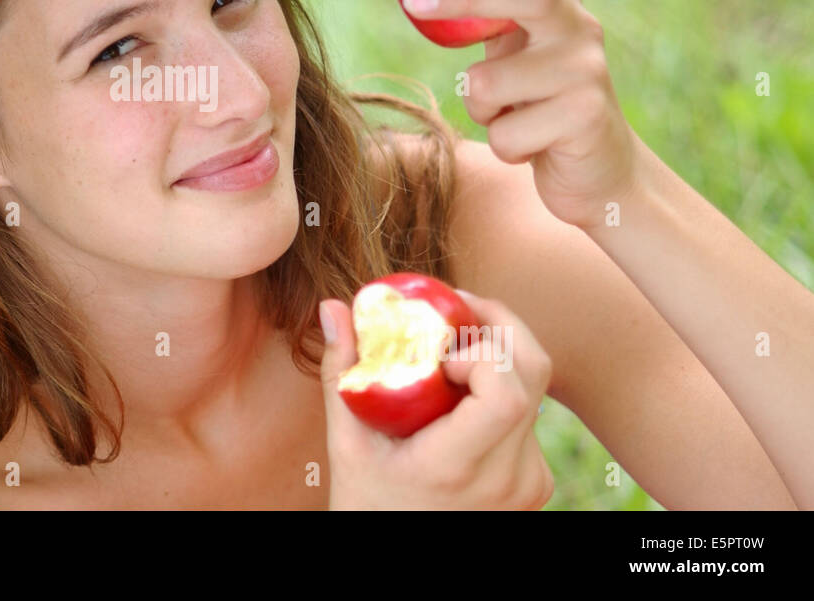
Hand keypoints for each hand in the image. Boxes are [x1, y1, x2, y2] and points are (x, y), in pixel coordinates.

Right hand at [318, 290, 554, 509]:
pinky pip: (533, 414)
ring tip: (456, 349)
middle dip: (500, 326)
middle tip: (460, 310)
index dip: (484, 353)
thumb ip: (341, 372)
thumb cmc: (368, 501)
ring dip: (501, 355)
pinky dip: (506, 387)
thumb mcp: (347, 443)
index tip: (443, 350)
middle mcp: (506, 478)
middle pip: (534, 374)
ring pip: (538, 389)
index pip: (505, 396)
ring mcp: (529, 483)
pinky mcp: (538, 482)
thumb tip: (332, 306)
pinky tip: (466, 390)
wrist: (404, 562)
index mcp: (456, 468)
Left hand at [400, 0, 639, 229]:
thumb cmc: (537, 104)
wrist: (598, 173)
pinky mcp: (587, 117)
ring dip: (480, 107)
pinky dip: (503, 145)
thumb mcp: (513, 50)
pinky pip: (506, 133)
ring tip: (508, 113)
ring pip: (491, 82)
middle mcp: (578, 24)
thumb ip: (481, 14)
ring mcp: (587, 70)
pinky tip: (531, 143)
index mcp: (557, 0)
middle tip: (413, 0)